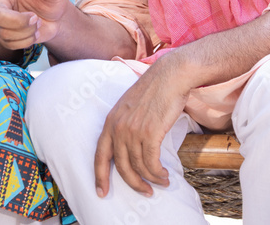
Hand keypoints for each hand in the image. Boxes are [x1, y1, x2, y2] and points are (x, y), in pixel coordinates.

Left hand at [94, 52, 193, 196]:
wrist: (169, 77)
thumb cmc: (153, 91)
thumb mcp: (129, 107)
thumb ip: (124, 126)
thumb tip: (129, 150)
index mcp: (110, 121)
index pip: (100, 155)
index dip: (99, 176)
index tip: (101, 193)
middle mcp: (118, 128)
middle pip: (121, 166)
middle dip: (134, 183)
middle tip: (146, 192)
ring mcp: (133, 131)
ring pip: (138, 167)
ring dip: (151, 179)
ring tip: (162, 181)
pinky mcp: (150, 133)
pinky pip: (151, 163)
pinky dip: (158, 173)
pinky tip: (165, 175)